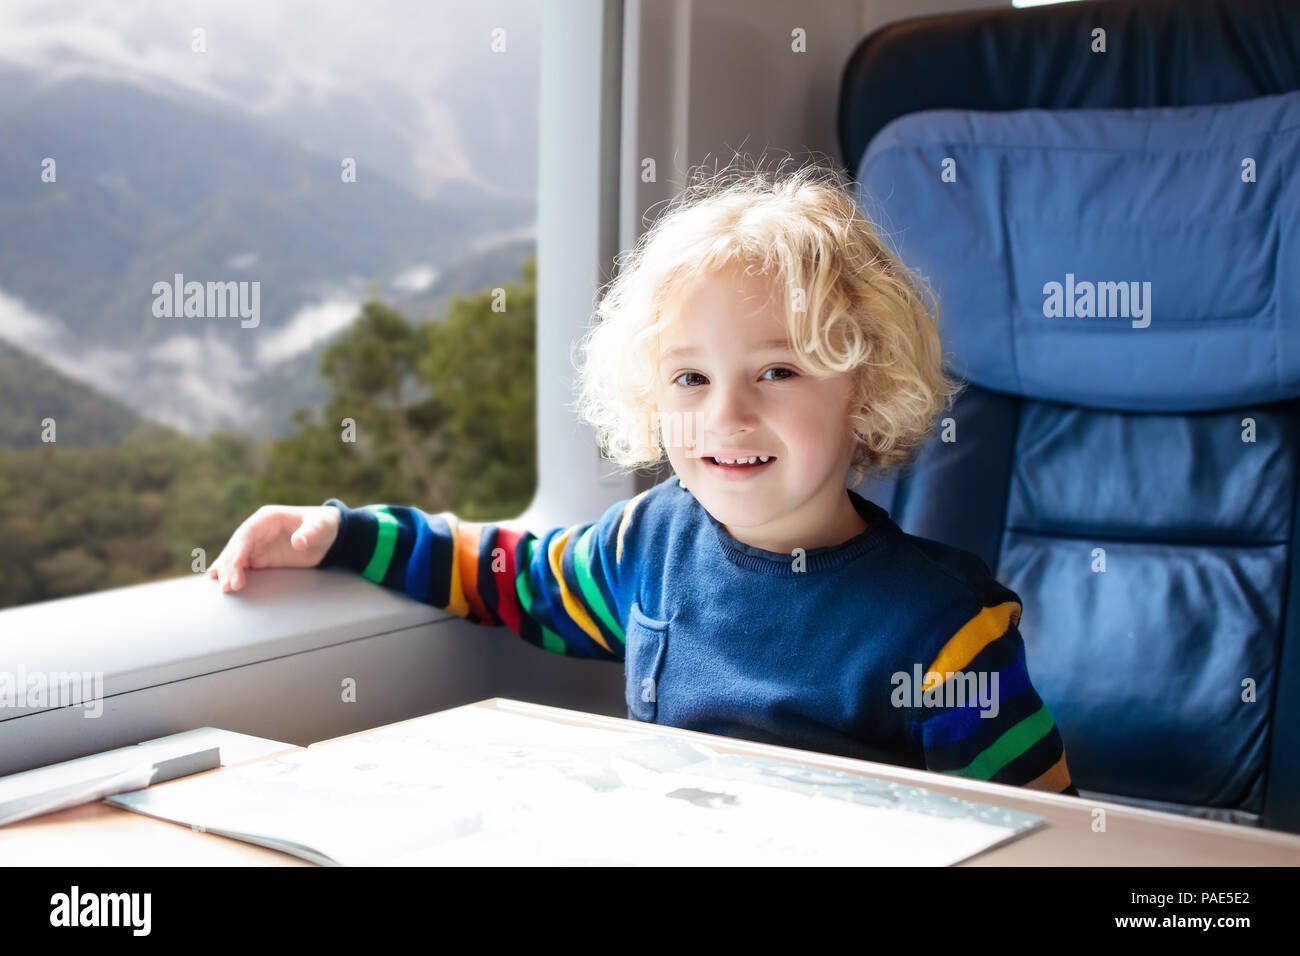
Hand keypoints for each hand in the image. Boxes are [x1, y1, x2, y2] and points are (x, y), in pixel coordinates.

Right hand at [208, 504, 340, 592]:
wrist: (328, 535)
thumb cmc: (324, 525)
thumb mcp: (321, 526)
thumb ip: (311, 533)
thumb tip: (298, 542)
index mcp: (267, 518)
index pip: (247, 533)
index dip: (240, 548)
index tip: (238, 564)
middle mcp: (256, 531)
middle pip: (237, 548)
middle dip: (231, 566)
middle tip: (230, 585)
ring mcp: (256, 545)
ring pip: (234, 558)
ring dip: (227, 572)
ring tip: (225, 588)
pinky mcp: (259, 558)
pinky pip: (240, 565)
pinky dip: (228, 572)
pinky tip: (217, 580)